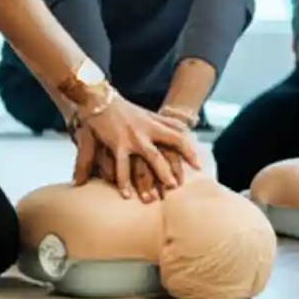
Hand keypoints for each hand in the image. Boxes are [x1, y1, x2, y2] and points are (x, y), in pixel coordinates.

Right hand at [72, 91, 198, 197]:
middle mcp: (147, 131)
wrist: (99, 99)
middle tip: (176, 188)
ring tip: (152, 199)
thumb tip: (185, 126)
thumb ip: (165, 121)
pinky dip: (123, 182)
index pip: (178, 138)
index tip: (198, 166)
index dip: (189, 152)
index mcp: (155, 125)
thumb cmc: (124, 109)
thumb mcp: (148, 113)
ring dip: (151, 180)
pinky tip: (126, 195)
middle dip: (171, 170)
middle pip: (166, 151)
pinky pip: (122, 166)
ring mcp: (133, 138)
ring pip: (149, 160)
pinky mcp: (117, 143)